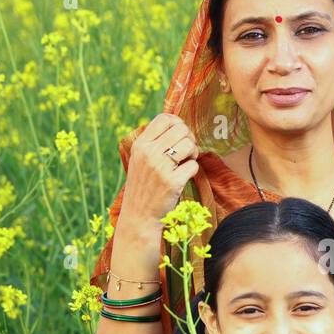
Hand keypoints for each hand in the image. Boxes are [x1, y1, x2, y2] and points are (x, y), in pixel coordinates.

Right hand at [115, 114, 200, 242]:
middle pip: (181, 130)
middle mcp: (149, 153)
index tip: (180, 135)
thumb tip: (176, 123)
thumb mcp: (139, 159)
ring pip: (189, 145)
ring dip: (193, 152)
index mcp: (140, 145)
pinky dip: (193, 170)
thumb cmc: (143, 185)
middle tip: (187, 150)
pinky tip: (184, 176)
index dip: (178, 123)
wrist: (139, 215)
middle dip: (189, 138)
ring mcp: (160, 168)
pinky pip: (193, 165)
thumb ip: (153, 142)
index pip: (164, 119)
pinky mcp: (172, 182)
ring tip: (187, 161)